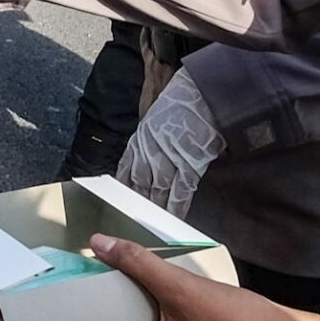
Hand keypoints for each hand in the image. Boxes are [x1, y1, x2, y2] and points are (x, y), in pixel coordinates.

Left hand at [117, 73, 223, 214]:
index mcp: (140, 139)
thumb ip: (147, 140)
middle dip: (135, 202)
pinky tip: (173, 219)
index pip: (126, 169)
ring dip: (154, 209)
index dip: (121, 186)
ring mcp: (170, 160)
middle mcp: (150, 152)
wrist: (204, 95)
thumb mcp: (154, 119)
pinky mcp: (191, 166)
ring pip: (157, 191)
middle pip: (139, 184)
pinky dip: (176, 207)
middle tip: (131, 220)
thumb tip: (145, 157)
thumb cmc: (182, 102)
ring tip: (151, 226)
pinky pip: (181, 192)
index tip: (115, 201)